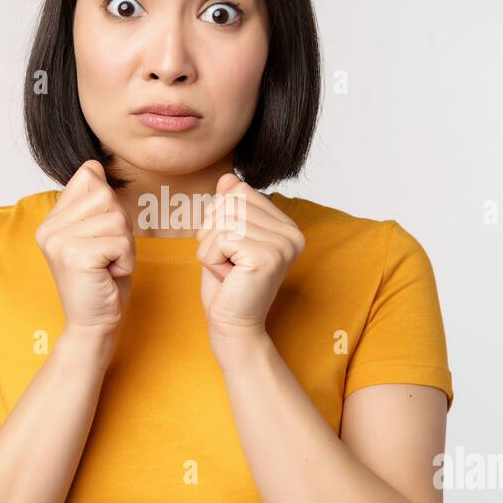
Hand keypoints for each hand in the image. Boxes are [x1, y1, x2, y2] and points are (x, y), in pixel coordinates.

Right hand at [35, 160, 134, 337]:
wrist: (94, 324)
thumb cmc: (102, 281)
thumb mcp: (100, 233)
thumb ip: (94, 200)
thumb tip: (93, 163)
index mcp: (52, 219)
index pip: (90, 178)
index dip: (109, 208)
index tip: (99, 238)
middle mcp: (48, 227)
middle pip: (107, 197)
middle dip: (120, 228)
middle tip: (106, 256)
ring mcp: (58, 241)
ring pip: (116, 218)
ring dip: (124, 246)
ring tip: (107, 266)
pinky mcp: (74, 255)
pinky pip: (120, 241)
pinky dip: (125, 260)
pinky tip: (108, 275)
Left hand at [196, 172, 304, 340]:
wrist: (232, 326)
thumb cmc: (227, 285)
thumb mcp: (224, 238)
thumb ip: (229, 207)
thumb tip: (228, 177)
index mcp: (286, 225)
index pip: (239, 191)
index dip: (220, 219)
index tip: (232, 250)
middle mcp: (291, 232)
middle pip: (229, 203)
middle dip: (213, 233)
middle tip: (228, 263)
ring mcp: (282, 244)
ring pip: (221, 220)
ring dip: (211, 248)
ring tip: (228, 271)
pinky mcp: (267, 256)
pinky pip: (220, 239)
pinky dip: (212, 260)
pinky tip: (228, 277)